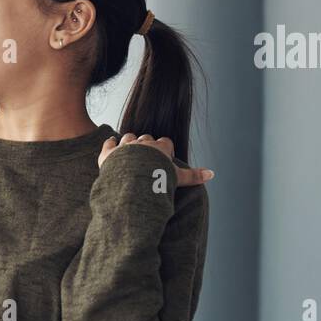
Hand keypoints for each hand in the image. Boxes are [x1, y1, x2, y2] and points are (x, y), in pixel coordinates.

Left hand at [98, 132, 213, 186]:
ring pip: (128, 138)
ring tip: (130, 150)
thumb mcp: (177, 178)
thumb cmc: (157, 180)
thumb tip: (212, 174)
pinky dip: (110, 144)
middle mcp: (142, 143)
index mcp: (159, 148)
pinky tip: (111, 142)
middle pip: (146, 138)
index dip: (166, 149)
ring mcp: (125, 147)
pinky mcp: (109, 153)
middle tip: (148, 157)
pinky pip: (109, 144)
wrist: (132, 181)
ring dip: (130, 142)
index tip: (165, 157)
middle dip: (147, 145)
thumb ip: (194, 176)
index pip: (165, 143)